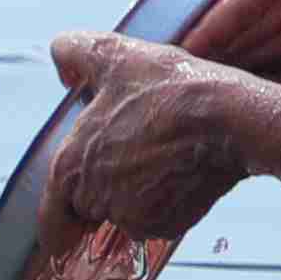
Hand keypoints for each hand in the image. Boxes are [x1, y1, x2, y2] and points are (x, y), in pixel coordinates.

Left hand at [46, 31, 269, 236]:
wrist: (230, 119)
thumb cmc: (172, 89)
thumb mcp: (115, 55)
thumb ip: (75, 53)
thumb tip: (62, 63)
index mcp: (70, 166)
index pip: (50, 215)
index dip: (61, 212)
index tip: (72, 213)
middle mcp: (95, 199)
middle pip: (90, 208)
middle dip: (106, 189)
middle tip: (134, 153)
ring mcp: (132, 217)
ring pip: (126, 213)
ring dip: (138, 194)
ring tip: (164, 155)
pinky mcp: (167, 226)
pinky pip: (158, 220)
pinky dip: (167, 203)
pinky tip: (181, 171)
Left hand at [182, 0, 280, 76]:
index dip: (208, 27)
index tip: (174, 45)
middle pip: (250, 35)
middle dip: (206, 52)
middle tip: (164, 61)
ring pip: (263, 55)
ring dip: (224, 65)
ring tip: (185, 68)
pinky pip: (279, 62)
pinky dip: (247, 68)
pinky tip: (220, 66)